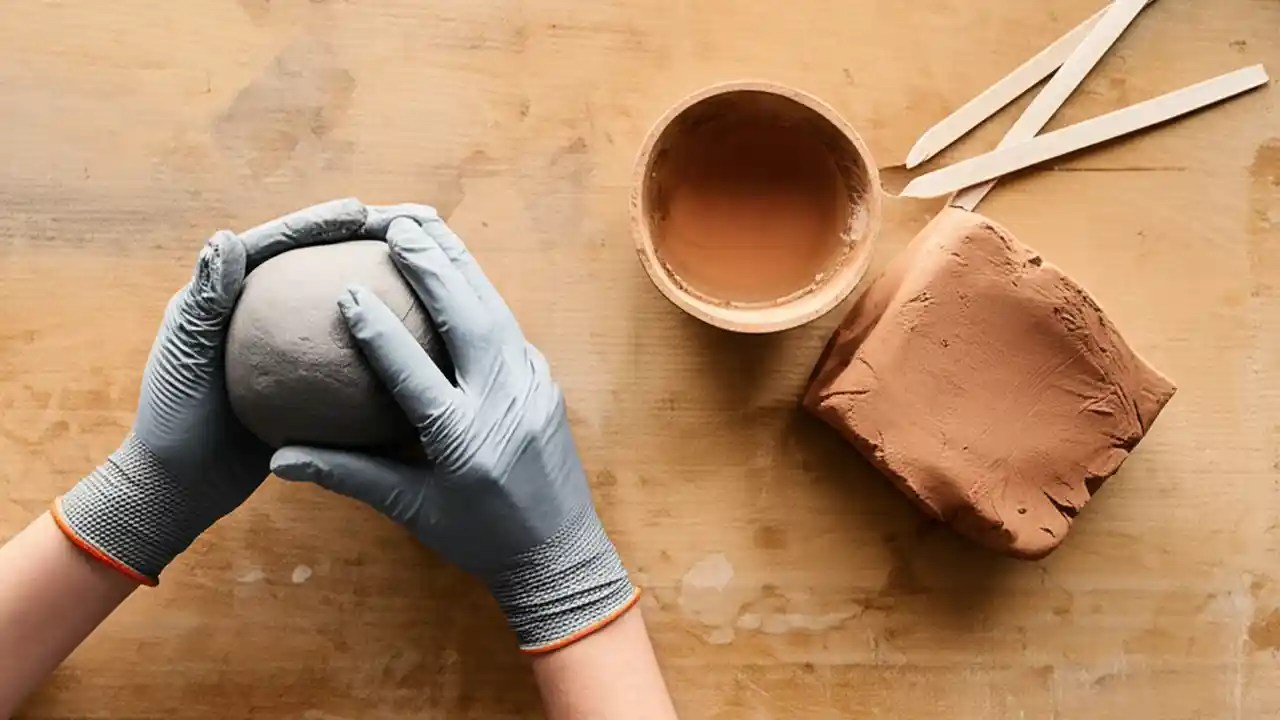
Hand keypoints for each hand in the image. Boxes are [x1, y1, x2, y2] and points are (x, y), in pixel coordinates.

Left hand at [53, 198, 432, 584]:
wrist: (181, 483)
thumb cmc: (173, 420)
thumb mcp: (184, 357)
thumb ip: (205, 298)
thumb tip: (227, 238)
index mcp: (233, 288)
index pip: (284, 242)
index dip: (322, 222)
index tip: (363, 213)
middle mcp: (269, 305)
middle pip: (329, 257)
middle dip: (376, 233)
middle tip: (421, 222)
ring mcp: (296, 341)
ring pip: (353, 295)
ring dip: (395, 275)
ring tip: (437, 264)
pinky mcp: (315, 374)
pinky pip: (361, 347)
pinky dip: (394, 336)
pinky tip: (430, 336)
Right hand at [271, 215, 637, 652]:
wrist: (559, 551)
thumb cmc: (478, 537)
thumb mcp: (411, 509)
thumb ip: (348, 476)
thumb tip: (279, 459)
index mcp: (464, 438)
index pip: (413, 372)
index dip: (378, 331)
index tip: (346, 291)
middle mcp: (503, 402)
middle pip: (465, 320)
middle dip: (432, 269)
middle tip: (396, 228)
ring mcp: (531, 387)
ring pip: (494, 311)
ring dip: (461, 266)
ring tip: (427, 228)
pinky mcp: (544, 381)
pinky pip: (509, 326)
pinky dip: (482, 292)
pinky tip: (459, 269)